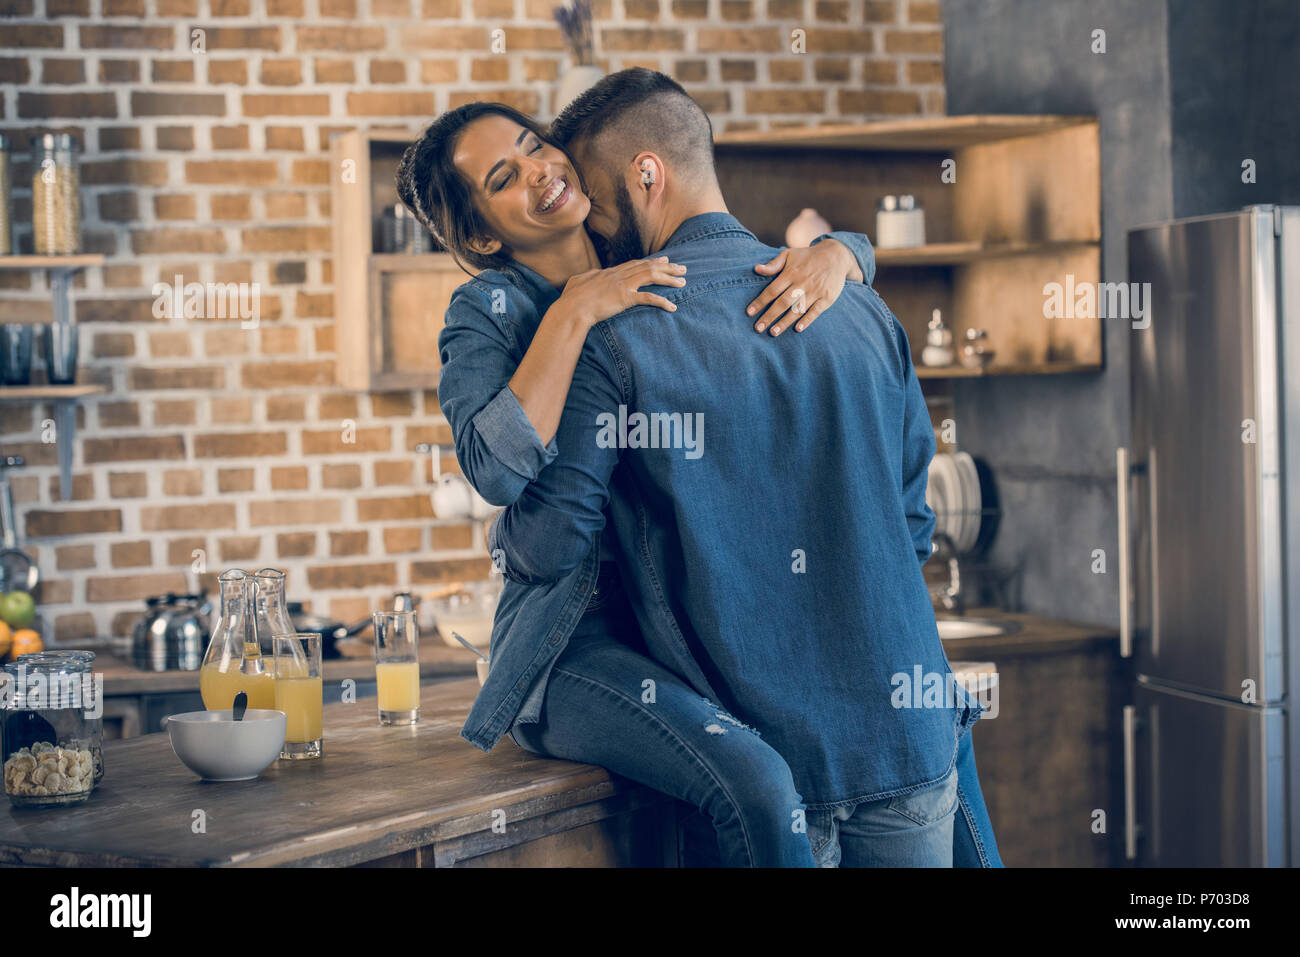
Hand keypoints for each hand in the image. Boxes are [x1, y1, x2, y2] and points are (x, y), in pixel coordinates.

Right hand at [558, 256, 686, 326]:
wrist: (570, 308)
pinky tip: (672, 306)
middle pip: (647, 266)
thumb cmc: (570, 299)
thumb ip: (587, 277)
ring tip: (683, 282)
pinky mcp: (624, 298)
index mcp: (608, 272)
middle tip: (682, 268)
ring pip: (651, 276)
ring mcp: (622, 285)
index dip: (651, 261)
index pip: (634, 264)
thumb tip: (589, 275)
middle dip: (667, 267)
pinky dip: (662, 302)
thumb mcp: (577, 282)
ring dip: (669, 278)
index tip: (664, 259)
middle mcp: (618, 275)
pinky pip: (648, 298)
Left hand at [747, 240, 854, 335]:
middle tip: (758, 328)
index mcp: (791, 273)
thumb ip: (773, 264)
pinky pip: (816, 311)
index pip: (772, 290)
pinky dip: (807, 320)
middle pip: (783, 302)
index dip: (760, 302)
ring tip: (773, 332)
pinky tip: (798, 329)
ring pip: (797, 309)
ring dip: (785, 322)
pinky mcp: (827, 298)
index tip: (749, 313)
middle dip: (769, 316)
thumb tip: (756, 269)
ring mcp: (816, 291)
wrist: (836, 256)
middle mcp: (802, 283)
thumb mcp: (789, 255)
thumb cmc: (807, 257)